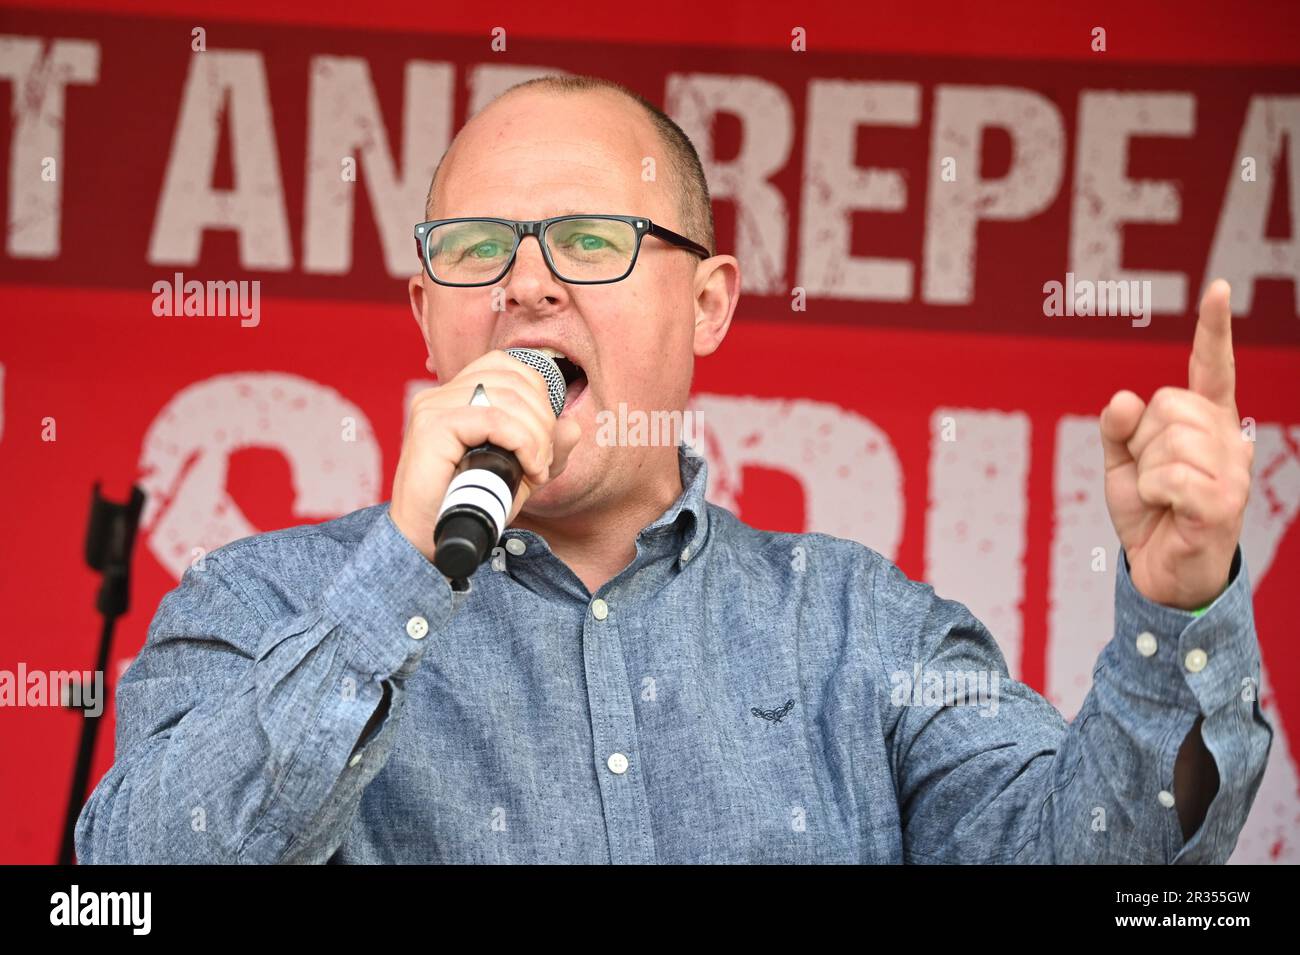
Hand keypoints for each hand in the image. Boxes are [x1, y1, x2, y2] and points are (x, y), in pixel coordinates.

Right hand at [390, 350, 581, 561]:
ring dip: (536, 435)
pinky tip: (528, 468)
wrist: (434, 542)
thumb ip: (547, 448)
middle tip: (544, 461)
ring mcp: (433, 408)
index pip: (505, 365)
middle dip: (544, 420)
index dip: (538, 395)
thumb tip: (572, 427)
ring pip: (507, 397)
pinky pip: (492, 418)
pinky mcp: (432, 428)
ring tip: (537, 469)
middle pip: (513, 380)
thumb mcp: (520, 474)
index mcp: (455, 396)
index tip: (544, 441)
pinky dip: (522, 442)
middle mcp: (440, 395)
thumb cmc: (470, 506)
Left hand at [1098, 279, 1252, 609]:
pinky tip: (1166, 510)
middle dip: (1142, 440)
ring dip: (1147, 472)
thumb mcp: (1122, 466)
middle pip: (1167, 405)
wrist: (1161, 572)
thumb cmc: (1150, 514)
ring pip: (1167, 442)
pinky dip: (1153, 493)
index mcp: (1206, 423)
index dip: (1212, 330)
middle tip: (1152, 475)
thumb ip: (1118, 430)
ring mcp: (1232, 471)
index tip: (1215, 289)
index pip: (1211, 369)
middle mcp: (1228, 439)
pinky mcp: (1224, 503)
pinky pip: (1170, 478)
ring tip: (1162, 498)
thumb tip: (1121, 400)